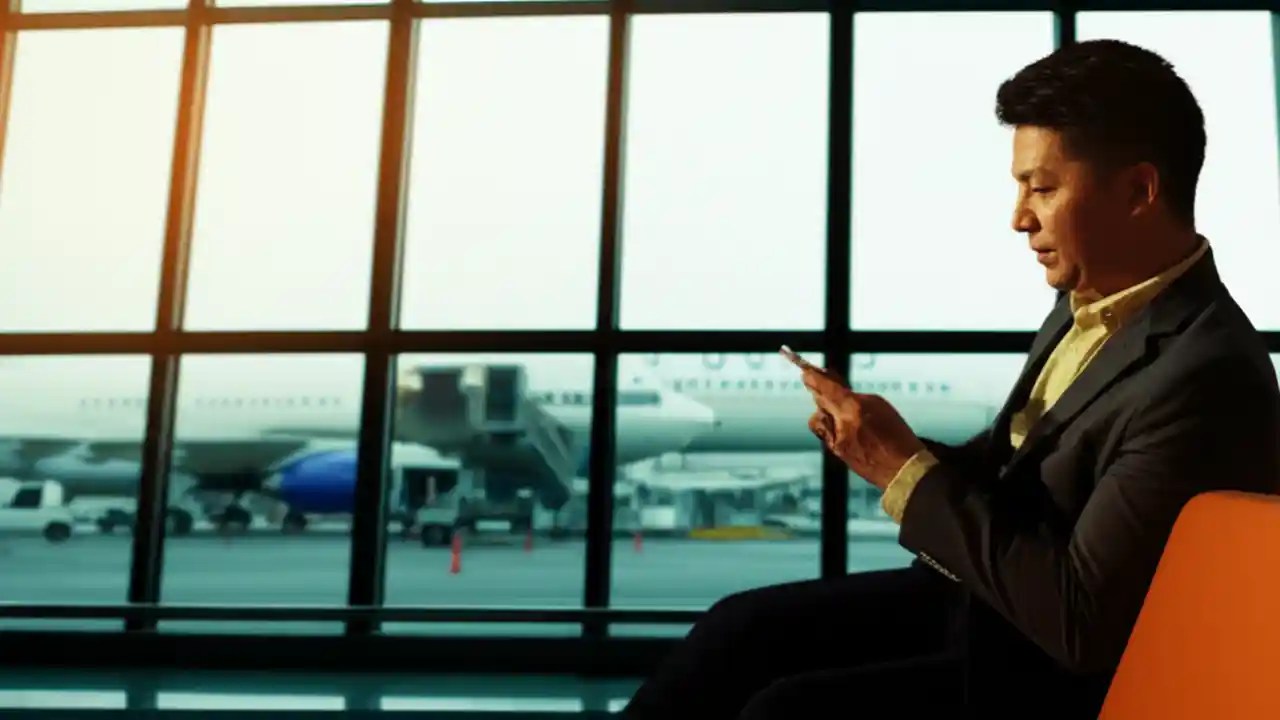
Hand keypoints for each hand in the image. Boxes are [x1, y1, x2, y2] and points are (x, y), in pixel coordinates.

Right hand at [803, 367, 925, 490]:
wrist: (908, 467)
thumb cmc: (872, 461)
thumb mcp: (840, 447)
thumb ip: (825, 426)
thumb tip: (817, 412)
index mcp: (851, 408)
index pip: (827, 386)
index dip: (814, 379)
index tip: (805, 373)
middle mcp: (865, 400)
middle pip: (837, 391)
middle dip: (826, 395)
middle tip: (815, 393)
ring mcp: (878, 402)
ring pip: (850, 400)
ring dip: (842, 408)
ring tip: (843, 430)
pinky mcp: (886, 408)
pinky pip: (863, 405)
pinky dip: (855, 412)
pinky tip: (858, 430)